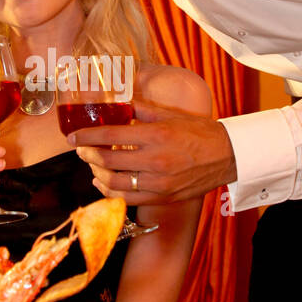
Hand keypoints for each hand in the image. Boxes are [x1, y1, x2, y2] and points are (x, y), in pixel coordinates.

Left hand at [69, 99, 235, 203]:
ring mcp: (159, 182)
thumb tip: (118, 102)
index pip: (111, 135)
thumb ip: (141, 109)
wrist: (228, 156)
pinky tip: (101, 184)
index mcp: (156, 135)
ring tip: (91, 165)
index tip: (73, 136)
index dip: (87, 136)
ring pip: (114, 183)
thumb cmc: (200, 132)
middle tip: (80, 149)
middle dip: (87, 154)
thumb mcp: (171, 115)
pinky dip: (109, 193)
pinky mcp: (163, 198)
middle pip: (108, 160)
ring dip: (96, 174)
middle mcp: (155, 160)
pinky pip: (128, 199)